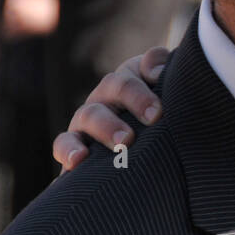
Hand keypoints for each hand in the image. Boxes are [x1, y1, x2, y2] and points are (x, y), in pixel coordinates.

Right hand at [52, 46, 170, 171]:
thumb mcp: (171, 103)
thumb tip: (157, 71)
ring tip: (125, 142)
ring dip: (107, 126)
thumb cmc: (163, 128)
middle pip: (115, 85)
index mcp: (133, 82)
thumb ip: (165, 76)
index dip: (151, 71)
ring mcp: (88, 120)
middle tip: (155, 116)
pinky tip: (78, 160)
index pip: (139, 67)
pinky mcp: (74, 145)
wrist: (136, 167)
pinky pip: (64, 143)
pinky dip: (69, 150)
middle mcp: (108, 97)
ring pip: (90, 113)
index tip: (167, 90)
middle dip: (135, 98)